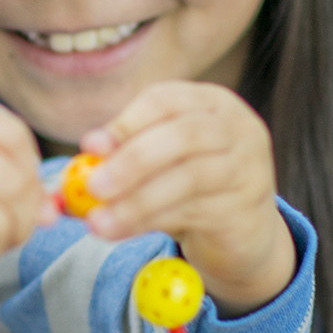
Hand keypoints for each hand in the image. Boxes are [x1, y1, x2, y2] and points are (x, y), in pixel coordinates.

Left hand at [77, 81, 293, 316]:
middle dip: (133, 160)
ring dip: (137, 200)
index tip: (90, 146)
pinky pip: (194, 212)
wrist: (242, 233)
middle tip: (94, 186)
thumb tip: (83, 160)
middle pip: (184, 135)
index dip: (126, 122)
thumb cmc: (192, 188)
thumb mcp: (159, 164)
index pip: (166, 99)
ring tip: (99, 220)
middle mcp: (237, 128)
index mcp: (210, 103)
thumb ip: (124, 157)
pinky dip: (151, 222)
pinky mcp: (246, 208)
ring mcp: (248, 168)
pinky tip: (122, 231)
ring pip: (190, 177)